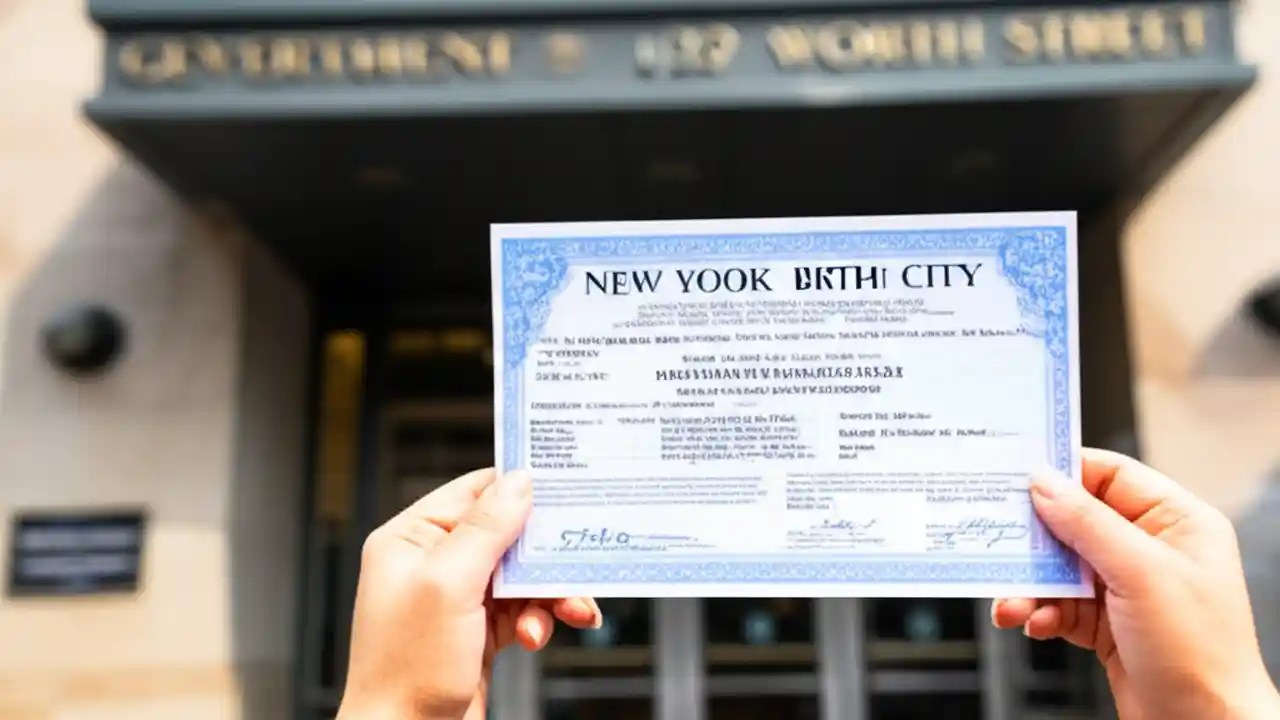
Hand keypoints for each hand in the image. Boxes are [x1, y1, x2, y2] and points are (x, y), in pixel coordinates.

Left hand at [337, 468, 601, 719]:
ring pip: (522, 575)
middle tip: (577, 558)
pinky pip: (523, 609)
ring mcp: (457, 601)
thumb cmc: (406, 671)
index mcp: (411, 540)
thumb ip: (486, 529)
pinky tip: (539, 635)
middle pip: (507, 535)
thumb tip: (518, 480)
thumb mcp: (448, 585)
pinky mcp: (478, 632)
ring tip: (568, 609)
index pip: (473, 492)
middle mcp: (433, 565)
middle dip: (544, 552)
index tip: (562, 486)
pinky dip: (540, 619)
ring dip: (549, 592)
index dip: (518, 488)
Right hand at [992, 448, 1279, 719]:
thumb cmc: (1199, 653)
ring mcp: (1128, 587)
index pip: (1109, 475)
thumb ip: (1087, 522)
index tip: (1016, 474)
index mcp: (1176, 522)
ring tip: (1013, 601)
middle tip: (1000, 541)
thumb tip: (1043, 481)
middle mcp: (1152, 549)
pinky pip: (1059, 603)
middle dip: (1036, 539)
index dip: (1063, 472)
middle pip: (1074, 521)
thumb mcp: (1141, 573)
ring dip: (1031, 583)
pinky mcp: (1107, 623)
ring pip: (1060, 566)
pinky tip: (1034, 624)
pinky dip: (1041, 612)